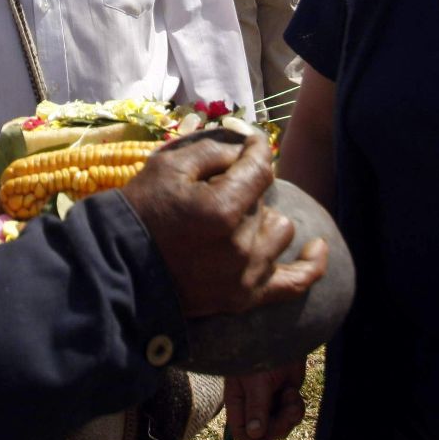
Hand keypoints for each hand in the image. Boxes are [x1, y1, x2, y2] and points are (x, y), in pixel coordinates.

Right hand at [122, 131, 326, 318]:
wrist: (119, 268)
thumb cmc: (142, 211)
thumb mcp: (168, 164)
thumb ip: (214, 147)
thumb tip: (247, 141)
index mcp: (223, 209)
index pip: (260, 166)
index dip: (254, 148)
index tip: (247, 142)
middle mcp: (241, 245)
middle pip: (265, 199)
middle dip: (243, 187)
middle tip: (211, 190)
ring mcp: (246, 275)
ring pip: (279, 230)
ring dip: (260, 219)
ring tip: (229, 219)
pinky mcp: (245, 297)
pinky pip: (295, 282)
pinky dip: (310, 265)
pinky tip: (319, 247)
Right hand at [224, 359, 307, 439]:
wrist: (283, 337)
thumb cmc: (261, 354)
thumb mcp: (257, 382)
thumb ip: (256, 407)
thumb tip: (254, 434)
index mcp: (237, 402)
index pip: (241, 432)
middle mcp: (251, 406)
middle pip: (264, 433)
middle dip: (280, 425)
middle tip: (289, 409)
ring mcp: (268, 403)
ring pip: (280, 426)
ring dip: (289, 415)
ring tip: (291, 396)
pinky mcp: (283, 399)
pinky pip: (291, 416)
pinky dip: (296, 407)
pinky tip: (293, 391)